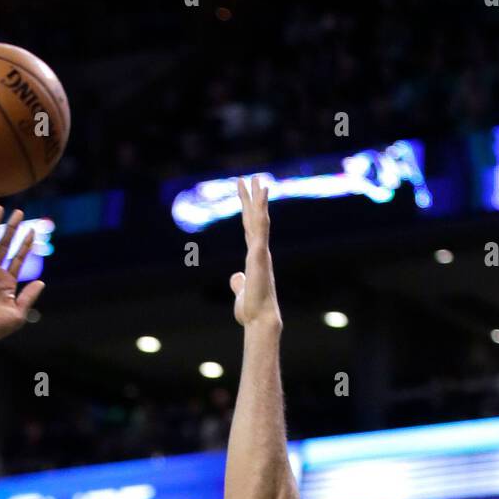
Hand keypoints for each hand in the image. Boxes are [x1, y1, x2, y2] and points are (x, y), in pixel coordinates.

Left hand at [230, 177, 281, 329]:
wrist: (260, 320)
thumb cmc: (252, 311)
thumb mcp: (242, 292)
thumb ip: (239, 283)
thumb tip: (237, 277)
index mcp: (254, 257)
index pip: (249, 228)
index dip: (247, 211)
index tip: (245, 195)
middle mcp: (259, 251)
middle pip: (254, 219)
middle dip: (251, 198)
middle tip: (249, 178)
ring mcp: (260, 251)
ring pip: (260, 219)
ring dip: (258, 199)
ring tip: (257, 179)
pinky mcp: (259, 253)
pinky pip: (261, 228)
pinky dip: (261, 210)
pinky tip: (261, 197)